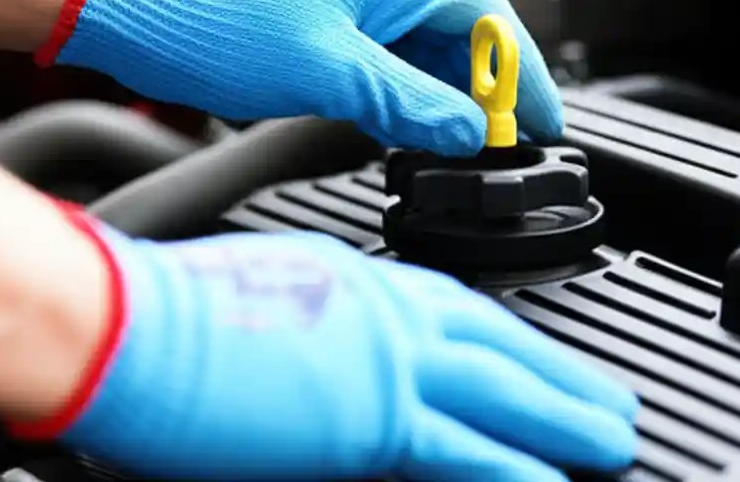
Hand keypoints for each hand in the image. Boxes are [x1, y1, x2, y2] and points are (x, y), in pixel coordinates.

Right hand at [19, 211, 637, 480]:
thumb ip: (307, 318)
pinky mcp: (369, 418)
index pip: (448, 304)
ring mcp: (380, 362)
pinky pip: (464, 447)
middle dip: (558, 371)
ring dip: (564, 413)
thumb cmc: (160, 309)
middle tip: (606, 398)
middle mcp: (380, 311)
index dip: (500, 334)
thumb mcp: (254, 293)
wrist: (129, 321)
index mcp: (351, 279)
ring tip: (610, 438)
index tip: (532, 352)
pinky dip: (516, 464)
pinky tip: (553, 480)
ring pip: (502, 388)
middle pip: (495, 339)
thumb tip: (319, 350)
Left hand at [40, 0, 561, 155]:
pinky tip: (405, 136)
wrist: (135, 16)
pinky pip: (377, 71)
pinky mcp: (311, 39)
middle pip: (454, 39)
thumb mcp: (328, 73)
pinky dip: (399, 104)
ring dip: (442, 102)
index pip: (483, 17)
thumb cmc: (215, 24)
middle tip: (507, 147)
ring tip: (463, 151)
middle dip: (485, 92)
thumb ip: (407, 103)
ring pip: (416, 58)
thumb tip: (471, 130)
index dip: (521, 71)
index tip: (544, 121)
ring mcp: (339, 12)